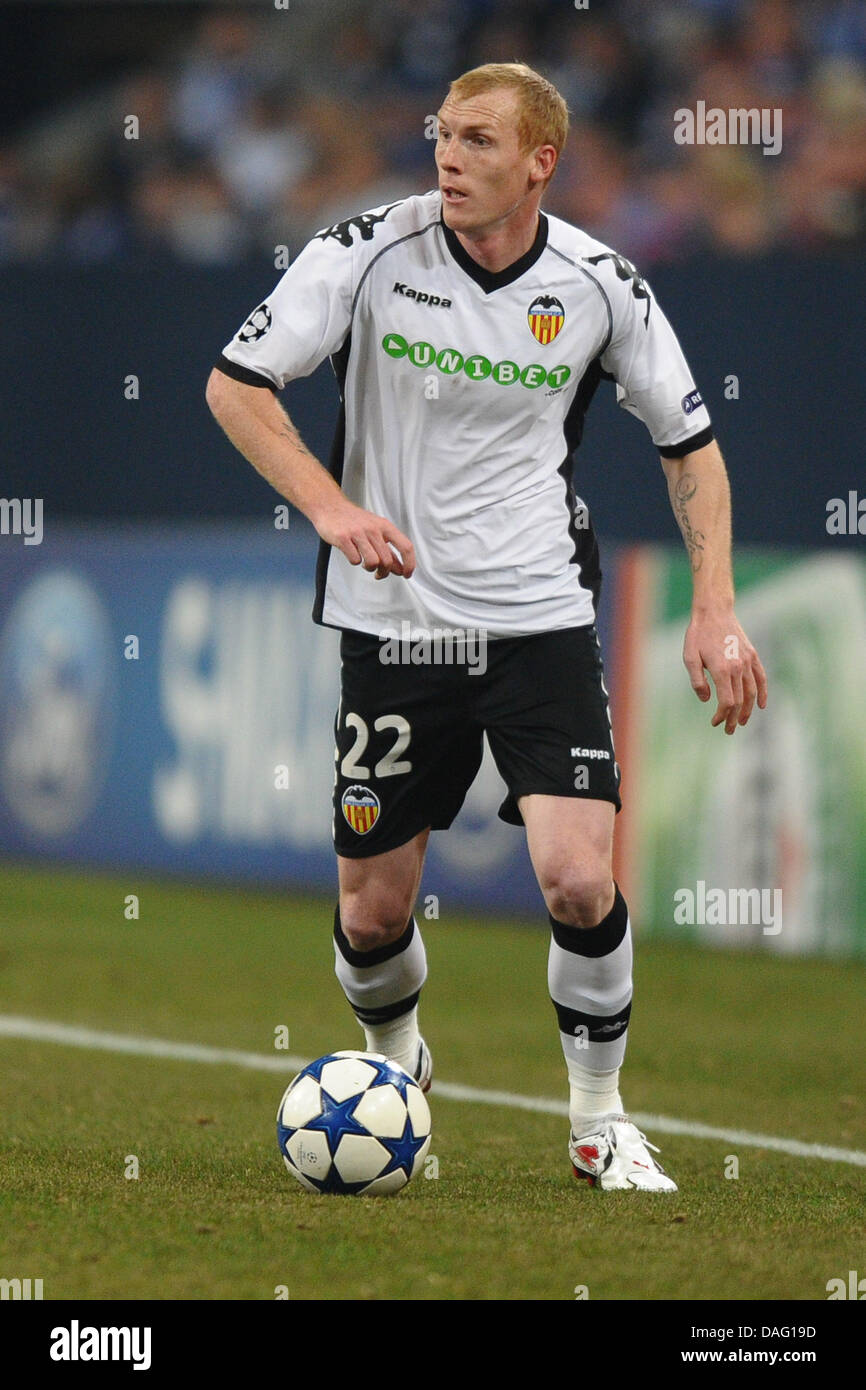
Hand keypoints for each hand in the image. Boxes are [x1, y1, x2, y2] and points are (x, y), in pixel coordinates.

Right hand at [314, 501, 414, 580]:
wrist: (330, 506)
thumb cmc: (353, 520)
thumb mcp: (375, 530)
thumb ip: (388, 549)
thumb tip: (400, 568)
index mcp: (384, 526)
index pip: (405, 547)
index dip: (409, 564)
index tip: (407, 574)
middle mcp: (373, 529)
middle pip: (387, 560)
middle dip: (384, 572)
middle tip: (379, 573)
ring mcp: (358, 533)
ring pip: (373, 562)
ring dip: (369, 568)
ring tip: (365, 563)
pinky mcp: (343, 538)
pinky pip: (355, 560)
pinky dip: (354, 561)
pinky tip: (352, 554)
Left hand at [683, 608, 767, 733]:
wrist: (714, 612)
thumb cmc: (698, 635)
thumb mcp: (689, 658)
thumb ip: (697, 681)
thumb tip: (706, 700)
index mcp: (721, 670)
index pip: (727, 702)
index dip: (722, 716)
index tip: (715, 722)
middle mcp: (737, 667)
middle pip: (740, 700)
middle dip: (734, 718)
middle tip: (728, 729)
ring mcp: (747, 661)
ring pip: (752, 692)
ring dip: (748, 710)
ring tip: (741, 721)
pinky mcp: (753, 655)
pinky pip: (761, 678)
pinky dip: (763, 693)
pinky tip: (761, 705)